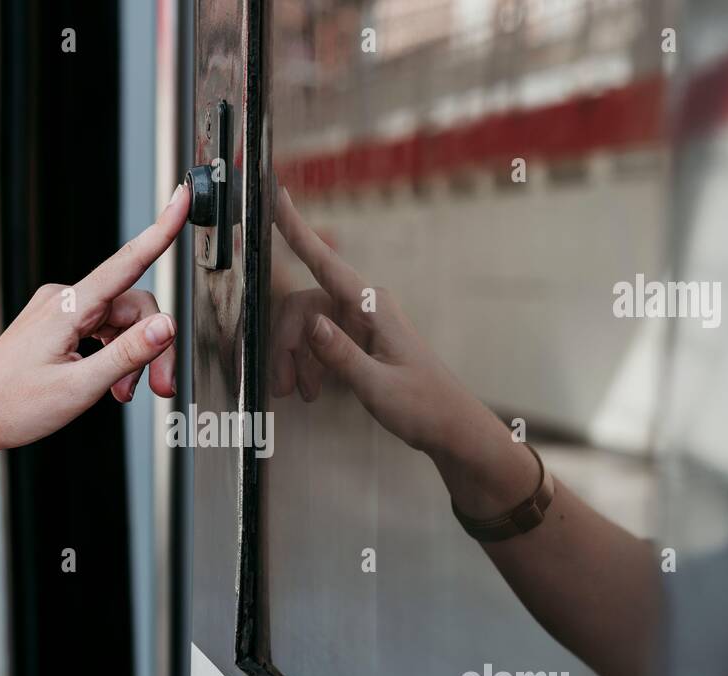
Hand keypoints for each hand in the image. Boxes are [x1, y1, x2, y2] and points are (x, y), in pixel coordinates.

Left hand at [0, 183, 188, 454]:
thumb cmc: (13, 406)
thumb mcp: (80, 387)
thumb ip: (128, 354)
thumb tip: (166, 325)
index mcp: (68, 307)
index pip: (128, 261)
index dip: (162, 230)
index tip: (182, 197)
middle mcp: (64, 300)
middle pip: (133, 310)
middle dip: (152, 347)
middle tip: (159, 388)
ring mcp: (59, 311)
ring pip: (119, 323)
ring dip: (131, 358)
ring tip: (123, 394)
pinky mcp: (56, 324)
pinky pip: (100, 331)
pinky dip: (112, 356)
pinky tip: (109, 383)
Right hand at [271, 187, 448, 454]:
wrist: (449, 426)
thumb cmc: (422, 405)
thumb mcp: (378, 386)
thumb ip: (341, 355)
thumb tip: (309, 323)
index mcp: (372, 307)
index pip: (324, 262)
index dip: (296, 229)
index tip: (277, 196)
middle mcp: (362, 306)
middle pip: (302, 307)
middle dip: (285, 345)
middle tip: (280, 388)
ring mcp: (358, 323)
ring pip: (305, 327)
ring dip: (294, 360)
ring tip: (296, 395)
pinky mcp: (357, 341)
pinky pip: (317, 342)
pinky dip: (307, 366)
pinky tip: (310, 391)